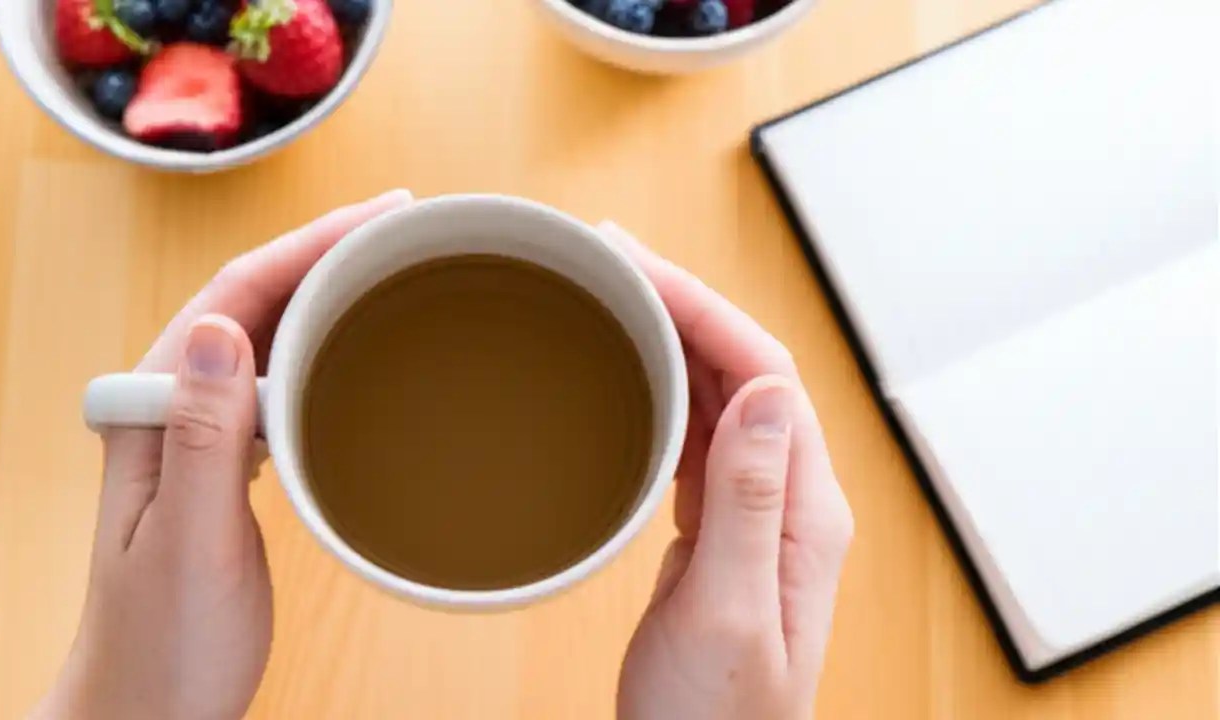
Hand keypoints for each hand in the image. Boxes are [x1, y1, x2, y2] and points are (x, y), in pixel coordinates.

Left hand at [34, 190, 413, 719]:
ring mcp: (203, 434)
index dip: (304, 246)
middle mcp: (173, 409)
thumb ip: (201, 439)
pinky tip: (359, 346)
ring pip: (271, 336)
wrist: (150, 707)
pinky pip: (282, 381)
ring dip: (328, 294)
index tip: (375, 217)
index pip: (229, 298)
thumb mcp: (188, 544)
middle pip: (253, 302)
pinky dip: (326, 349)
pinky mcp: (233, 462)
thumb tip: (219, 328)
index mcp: (152, 413)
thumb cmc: (161, 644)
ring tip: (392, 267)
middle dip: (326, 252)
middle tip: (405, 227)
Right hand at [604, 223, 853, 719]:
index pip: (764, 373)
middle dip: (682, 303)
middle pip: (743, 370)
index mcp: (804, 509)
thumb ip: (751, 500)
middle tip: (610, 258)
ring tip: (616, 293)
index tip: (638, 265)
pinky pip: (695, 437)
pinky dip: (663, 390)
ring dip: (672, 337)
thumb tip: (771, 388)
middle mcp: (789, 499)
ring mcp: (756, 513)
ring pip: (719, 396)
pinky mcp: (719, 531)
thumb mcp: (730, 611)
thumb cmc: (716, 719)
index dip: (703, 307)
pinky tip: (632, 372)